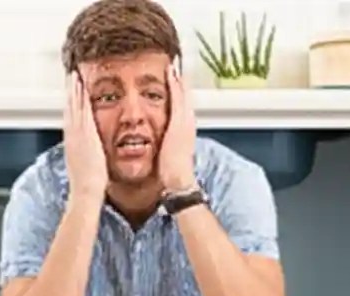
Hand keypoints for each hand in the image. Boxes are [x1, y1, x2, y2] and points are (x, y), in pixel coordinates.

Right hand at [64, 72, 107, 200]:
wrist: (85, 192)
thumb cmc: (88, 184)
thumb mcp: (84, 166)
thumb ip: (86, 156)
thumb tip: (88, 155)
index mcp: (73, 143)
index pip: (71, 118)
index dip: (70, 103)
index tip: (71, 91)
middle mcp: (72, 136)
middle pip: (70, 108)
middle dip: (70, 92)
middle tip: (71, 76)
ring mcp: (77, 135)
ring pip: (75, 108)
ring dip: (75, 91)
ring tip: (75, 76)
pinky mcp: (85, 136)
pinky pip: (83, 114)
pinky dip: (82, 101)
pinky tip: (84, 90)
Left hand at [159, 62, 196, 189]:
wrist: (178, 180)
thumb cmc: (171, 170)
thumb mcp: (169, 152)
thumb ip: (166, 142)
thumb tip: (162, 141)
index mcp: (183, 129)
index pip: (181, 104)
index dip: (178, 90)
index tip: (173, 76)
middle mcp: (187, 122)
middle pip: (184, 95)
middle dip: (180, 79)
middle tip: (177, 62)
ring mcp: (185, 121)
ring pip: (183, 93)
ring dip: (179, 76)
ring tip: (174, 62)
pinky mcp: (181, 121)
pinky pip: (179, 97)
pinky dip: (176, 84)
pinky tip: (172, 71)